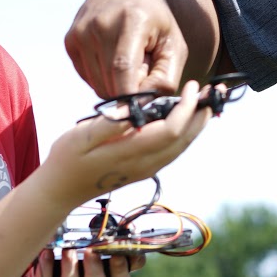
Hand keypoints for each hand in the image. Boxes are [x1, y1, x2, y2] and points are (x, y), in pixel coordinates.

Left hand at [21, 247, 146, 276]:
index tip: (117, 250)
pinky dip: (45, 269)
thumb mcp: (100, 249)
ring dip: (69, 271)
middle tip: (90, 251)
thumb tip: (125, 226)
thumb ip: (112, 241)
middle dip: (94, 272)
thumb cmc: (84, 256)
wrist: (54, 274)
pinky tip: (46, 252)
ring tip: (68, 249)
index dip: (121, 271)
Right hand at [38, 81, 211, 206]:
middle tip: (217, 89)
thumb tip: (133, 110)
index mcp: (130, 152)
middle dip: (202, 114)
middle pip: (184, 139)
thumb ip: (108, 124)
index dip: (187, 108)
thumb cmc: (66, 159)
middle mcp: (144, 164)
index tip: (192, 85)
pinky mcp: (143, 170)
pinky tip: (189, 120)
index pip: (171, 130)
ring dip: (198, 125)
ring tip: (209, 102)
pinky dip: (187, 134)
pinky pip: (173, 151)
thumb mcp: (80, 137)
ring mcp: (145, 169)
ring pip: (182, 147)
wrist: (59, 191)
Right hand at [65, 0, 188, 96]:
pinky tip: (113, 59)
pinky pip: (87, 76)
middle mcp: (100, 24)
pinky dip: (102, 77)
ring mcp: (81, 30)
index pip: (123, 69)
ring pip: (96, 83)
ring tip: (129, 64)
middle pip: (109, 81)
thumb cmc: (156, 20)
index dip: (130, 96)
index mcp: (130, 20)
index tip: (141, 111)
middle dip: (127, 90)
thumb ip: (166, 77)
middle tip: (142, 75)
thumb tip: (144, 103)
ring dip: (115, 84)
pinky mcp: (70, 39)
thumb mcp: (174, 44)